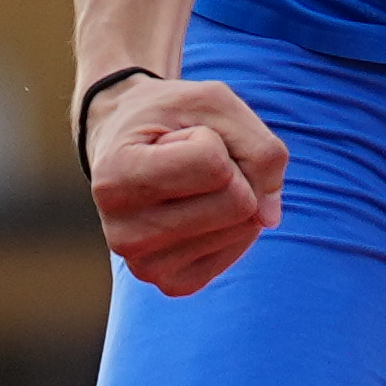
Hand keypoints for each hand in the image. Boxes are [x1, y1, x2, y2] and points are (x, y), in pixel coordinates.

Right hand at [87, 74, 286, 293]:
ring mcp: (145, 266)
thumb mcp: (212, 101)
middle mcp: (123, 233)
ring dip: (231, 195)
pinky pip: (236, 251)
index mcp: (116, 178)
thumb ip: (259, 146)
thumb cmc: (170, 117)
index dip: (212, 139)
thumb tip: (269, 219)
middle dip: (231, 170)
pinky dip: (232, 224)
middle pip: (237, 202)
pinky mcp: (171, 284)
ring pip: (243, 227)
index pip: (214, 164)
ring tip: (186, 184)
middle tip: (187, 160)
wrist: (125, 143)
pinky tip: (195, 210)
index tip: (176, 137)